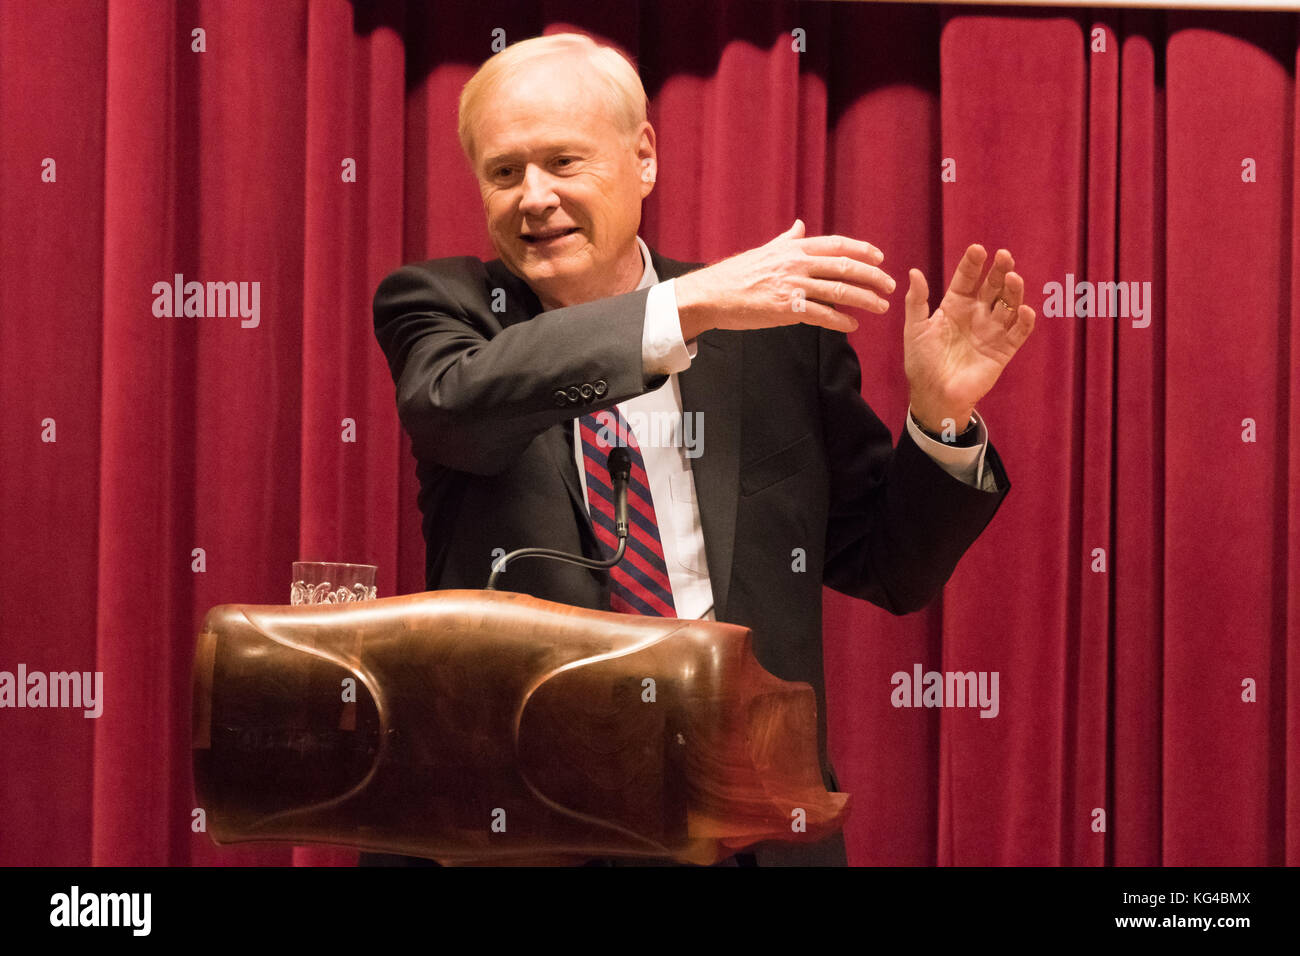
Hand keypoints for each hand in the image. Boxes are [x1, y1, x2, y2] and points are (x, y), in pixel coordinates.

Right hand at [674, 219, 895, 338]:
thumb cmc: (736, 274)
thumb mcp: (765, 250)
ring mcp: (792, 286)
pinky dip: (840, 321)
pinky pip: (821, 315)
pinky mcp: (786, 309)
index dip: (862, 250)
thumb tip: (800, 225)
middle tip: (889, 286)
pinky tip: (852, 326)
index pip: (836, 245)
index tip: (880, 257)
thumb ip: (787, 239)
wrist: (711, 294)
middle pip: (844, 267)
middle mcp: (796, 263)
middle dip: (873, 276)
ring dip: (864, 300)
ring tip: (880, 307)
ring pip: (838, 291)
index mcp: (793, 248)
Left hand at [903, 245, 1035, 432]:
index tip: (977, 249)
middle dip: (999, 271)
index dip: (972, 264)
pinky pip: (1018, 333)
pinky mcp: (1003, 350)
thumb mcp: (915, 329)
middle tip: (1004, 256)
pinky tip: (1024, 310)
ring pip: (1008, 305)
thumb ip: (917, 301)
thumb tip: (914, 272)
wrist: (933, 395)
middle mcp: (976, 314)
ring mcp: (992, 331)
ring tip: (1014, 278)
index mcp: (955, 306)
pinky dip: (1024, 321)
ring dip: (1013, 291)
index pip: (967, 279)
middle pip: (993, 286)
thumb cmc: (922, 362)